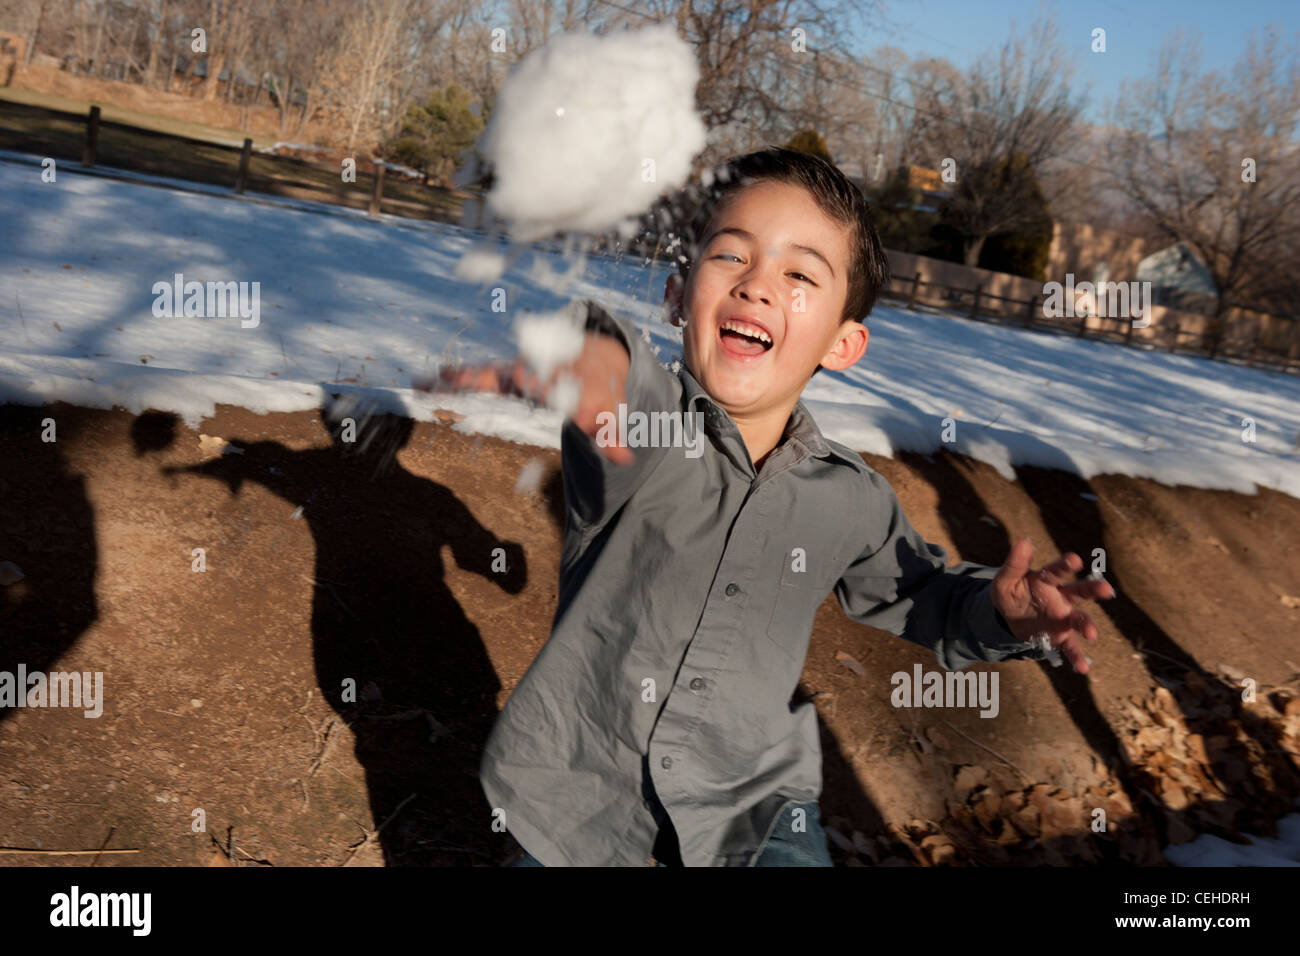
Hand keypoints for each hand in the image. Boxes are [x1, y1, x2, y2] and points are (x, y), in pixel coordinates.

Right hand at [418, 334, 634, 465]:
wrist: (594, 358)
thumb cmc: (601, 392)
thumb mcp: (610, 412)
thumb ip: (611, 435)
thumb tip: (625, 458)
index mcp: (559, 378)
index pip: (543, 382)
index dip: (529, 383)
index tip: (516, 382)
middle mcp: (534, 371)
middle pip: (504, 373)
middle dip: (480, 376)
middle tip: (451, 378)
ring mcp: (515, 372)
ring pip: (483, 373)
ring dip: (455, 378)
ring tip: (424, 382)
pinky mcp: (501, 377)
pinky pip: (473, 379)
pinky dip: (448, 382)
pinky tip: (421, 384)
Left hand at [991, 539, 1114, 674]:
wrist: (1008, 618)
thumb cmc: (1011, 594)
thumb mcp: (1005, 580)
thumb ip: (1015, 564)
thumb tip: (1024, 542)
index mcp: (1045, 580)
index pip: (1056, 571)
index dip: (1065, 565)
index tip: (1074, 559)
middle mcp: (1060, 597)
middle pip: (1079, 591)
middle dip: (1092, 589)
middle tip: (1106, 589)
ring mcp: (1062, 617)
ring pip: (1079, 619)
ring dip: (1087, 625)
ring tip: (1092, 634)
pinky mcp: (1059, 636)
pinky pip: (1070, 647)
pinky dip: (1077, 657)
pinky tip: (1083, 668)